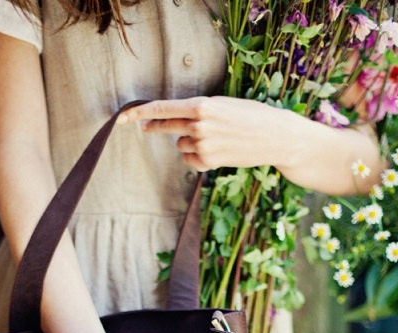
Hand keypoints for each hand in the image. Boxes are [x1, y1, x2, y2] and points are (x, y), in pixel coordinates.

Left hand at [117, 96, 288, 171]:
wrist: (275, 136)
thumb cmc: (250, 117)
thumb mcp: (223, 106)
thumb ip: (198, 112)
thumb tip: (173, 123)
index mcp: (202, 105)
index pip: (162, 108)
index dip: (140, 113)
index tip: (123, 117)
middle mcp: (199, 124)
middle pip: (165, 127)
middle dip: (155, 127)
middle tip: (145, 128)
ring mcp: (203, 145)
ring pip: (181, 145)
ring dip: (190, 143)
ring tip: (216, 139)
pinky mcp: (208, 162)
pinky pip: (191, 160)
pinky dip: (198, 158)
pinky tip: (217, 152)